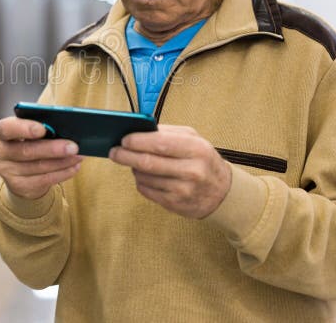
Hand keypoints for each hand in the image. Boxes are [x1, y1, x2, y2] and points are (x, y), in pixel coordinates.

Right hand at [0, 116, 83, 199]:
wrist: (17, 168)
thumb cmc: (27, 140)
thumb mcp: (27, 131)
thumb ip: (39, 127)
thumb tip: (65, 128)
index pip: (7, 128)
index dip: (24, 128)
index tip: (42, 128)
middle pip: (26, 151)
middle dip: (52, 149)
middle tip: (73, 146)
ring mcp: (7, 171)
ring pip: (39, 167)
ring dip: (62, 161)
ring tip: (78, 155)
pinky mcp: (19, 186)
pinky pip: (45, 180)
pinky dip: (63, 172)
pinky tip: (74, 166)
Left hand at [108, 124, 231, 218]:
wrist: (222, 192)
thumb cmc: (203, 160)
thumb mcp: (194, 139)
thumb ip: (168, 133)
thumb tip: (138, 130)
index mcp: (196, 149)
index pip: (160, 144)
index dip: (137, 141)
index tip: (124, 139)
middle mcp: (191, 171)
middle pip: (148, 163)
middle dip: (125, 156)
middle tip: (114, 151)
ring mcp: (182, 190)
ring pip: (144, 177)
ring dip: (133, 168)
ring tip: (134, 162)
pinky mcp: (174, 204)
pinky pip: (146, 190)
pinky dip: (140, 181)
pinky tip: (145, 176)